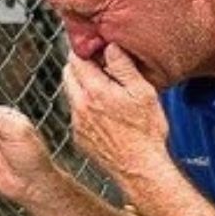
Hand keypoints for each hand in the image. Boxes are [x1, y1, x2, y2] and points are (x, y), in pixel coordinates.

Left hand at [63, 42, 169, 183]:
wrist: (139, 168)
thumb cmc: (146, 131)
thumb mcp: (142, 92)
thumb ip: (123, 66)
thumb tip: (109, 47)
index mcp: (94, 91)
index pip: (77, 59)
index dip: (86, 48)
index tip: (96, 46)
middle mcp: (80, 106)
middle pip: (68, 74)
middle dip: (80, 64)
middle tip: (98, 62)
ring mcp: (77, 123)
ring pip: (71, 93)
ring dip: (82, 85)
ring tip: (104, 86)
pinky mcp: (79, 138)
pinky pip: (76, 114)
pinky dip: (85, 106)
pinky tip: (104, 111)